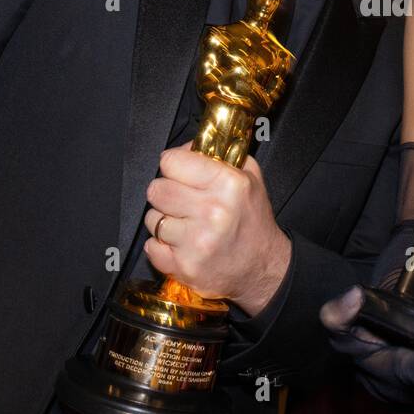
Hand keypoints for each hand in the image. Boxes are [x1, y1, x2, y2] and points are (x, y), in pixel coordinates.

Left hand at [143, 146, 290, 315]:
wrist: (262, 267)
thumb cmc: (253, 222)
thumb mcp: (250, 178)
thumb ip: (221, 155)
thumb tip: (187, 146)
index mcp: (228, 184)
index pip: (171, 161)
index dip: (174, 165)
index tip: (180, 172)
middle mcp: (212, 212)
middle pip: (156, 189)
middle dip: (166, 192)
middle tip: (182, 200)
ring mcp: (196, 242)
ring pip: (152, 219)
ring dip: (164, 221)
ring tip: (185, 224)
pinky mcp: (184, 266)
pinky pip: (151, 247)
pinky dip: (162, 246)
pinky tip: (181, 244)